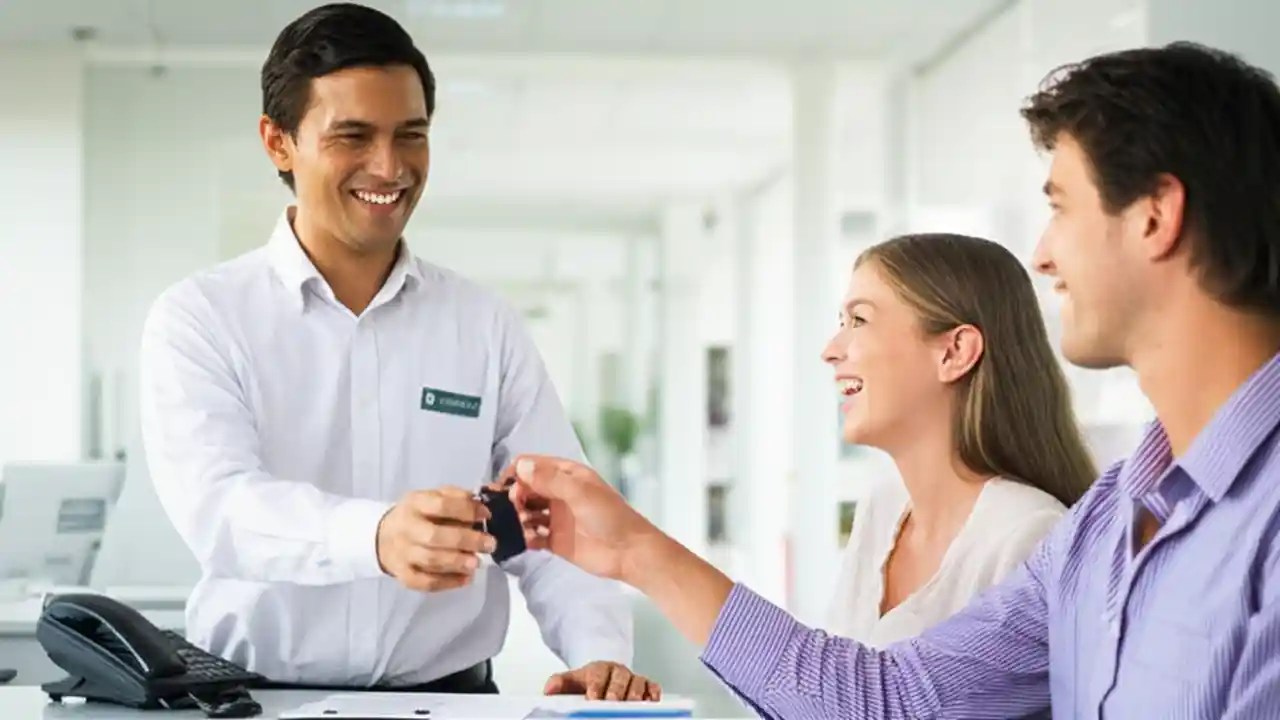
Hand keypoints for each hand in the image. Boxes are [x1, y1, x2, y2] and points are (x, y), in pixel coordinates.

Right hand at [376, 487, 495, 591]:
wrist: (384, 538)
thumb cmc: (418, 515)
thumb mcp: (432, 497)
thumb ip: (457, 498)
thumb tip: (482, 508)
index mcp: (415, 503)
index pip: (440, 505)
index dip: (466, 510)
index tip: (486, 515)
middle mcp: (406, 528)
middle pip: (435, 536)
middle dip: (466, 540)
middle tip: (490, 544)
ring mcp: (402, 553)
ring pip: (430, 560)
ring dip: (458, 562)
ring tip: (477, 562)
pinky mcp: (403, 575)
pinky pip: (426, 582)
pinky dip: (448, 582)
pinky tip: (466, 579)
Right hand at [507, 456, 658, 582]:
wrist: (629, 552)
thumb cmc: (609, 516)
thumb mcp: (580, 492)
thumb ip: (550, 480)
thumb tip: (521, 466)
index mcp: (566, 475)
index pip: (532, 466)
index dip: (517, 473)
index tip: (506, 487)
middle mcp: (558, 494)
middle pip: (525, 488)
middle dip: (513, 496)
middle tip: (512, 509)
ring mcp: (555, 517)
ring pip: (525, 511)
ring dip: (516, 516)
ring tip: (517, 525)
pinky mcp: (554, 540)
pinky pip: (532, 535)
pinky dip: (524, 537)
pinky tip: (524, 540)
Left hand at [544, 661, 661, 700]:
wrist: (603, 676)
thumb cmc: (588, 682)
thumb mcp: (571, 681)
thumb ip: (558, 683)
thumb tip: (548, 690)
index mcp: (598, 668)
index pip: (597, 674)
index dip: (595, 685)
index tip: (592, 697)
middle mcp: (617, 671)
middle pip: (619, 678)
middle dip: (616, 690)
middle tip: (612, 702)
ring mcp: (632, 678)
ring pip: (637, 682)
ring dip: (635, 693)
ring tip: (632, 704)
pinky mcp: (645, 685)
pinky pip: (652, 686)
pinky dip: (653, 692)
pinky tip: (652, 701)